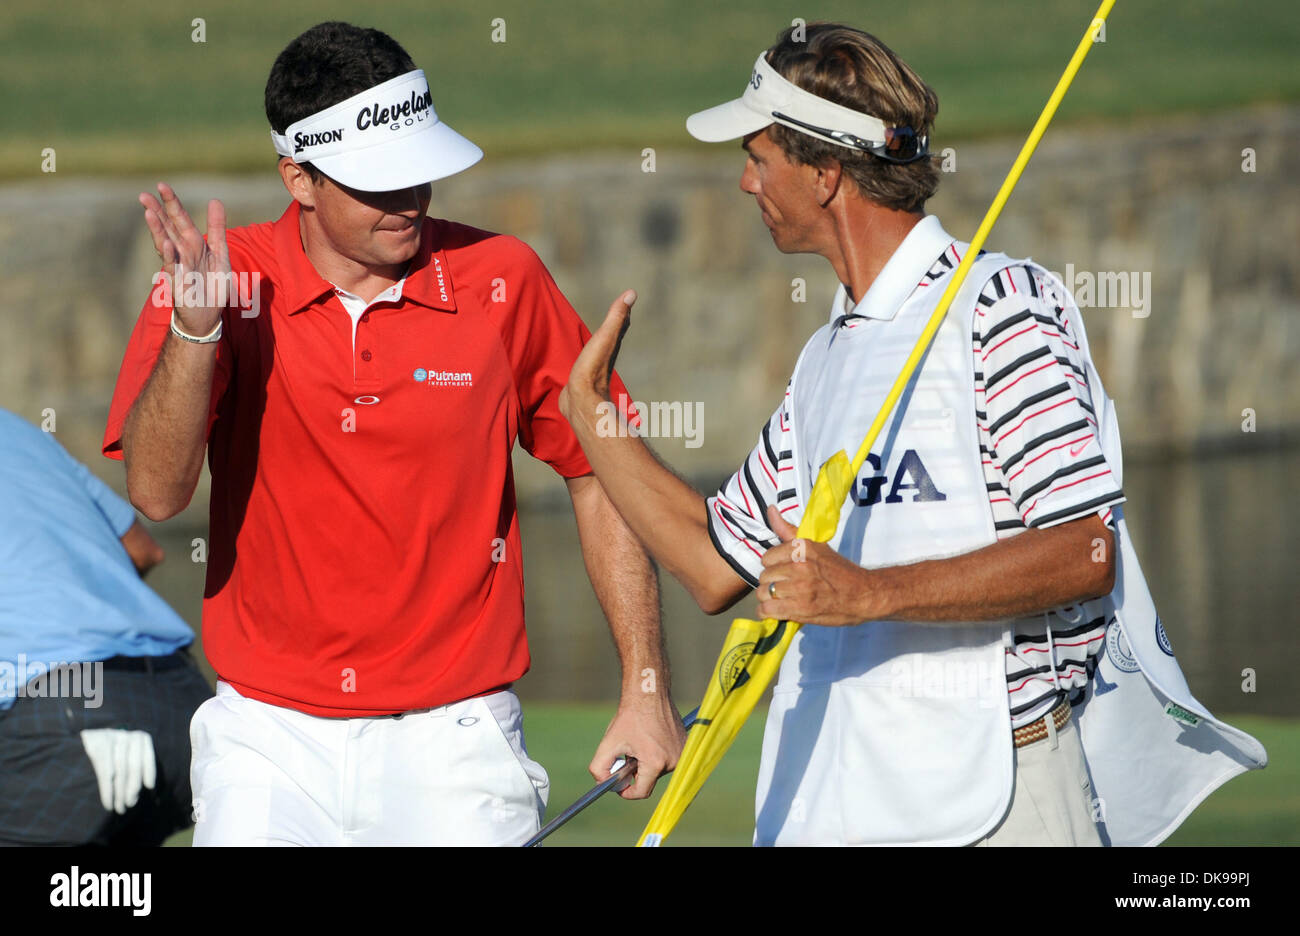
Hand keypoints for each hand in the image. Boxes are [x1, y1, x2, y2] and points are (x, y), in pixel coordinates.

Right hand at [80, 728, 156, 813]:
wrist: (70, 742)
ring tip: (120, 809)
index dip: (150, 772)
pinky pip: (106, 774)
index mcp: (137, 737)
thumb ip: (134, 766)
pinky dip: (108, 792)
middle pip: (133, 766)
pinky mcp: (96, 745)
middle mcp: (126, 735)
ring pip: (120, 772)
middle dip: (133, 789)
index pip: (147, 757)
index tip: (149, 786)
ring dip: (120, 794)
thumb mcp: (123, 754)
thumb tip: (143, 791)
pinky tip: (108, 804)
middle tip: (130, 805)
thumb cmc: (103, 752)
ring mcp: (111, 738)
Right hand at [138, 182, 229, 336]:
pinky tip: (166, 243)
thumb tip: (215, 200)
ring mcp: (177, 266)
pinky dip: (169, 255)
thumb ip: (217, 228)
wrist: (208, 314)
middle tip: (144, 194)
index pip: (180, 219)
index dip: (171, 203)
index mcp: (192, 243)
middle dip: (157, 211)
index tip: (161, 185)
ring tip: (149, 212)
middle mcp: (181, 251)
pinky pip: (172, 267)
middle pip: (167, 228)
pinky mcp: (178, 282)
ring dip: (157, 229)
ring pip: (164, 244)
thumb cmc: (212, 284)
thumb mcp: (220, 253)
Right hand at [560, 289, 635, 428]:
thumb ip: (616, 316)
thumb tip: (632, 293)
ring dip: (601, 341)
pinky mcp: (581, 380)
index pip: (621, 325)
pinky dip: (586, 356)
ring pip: (600, 350)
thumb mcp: (605, 337)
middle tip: (618, 313)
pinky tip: (583, 361)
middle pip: (612, 337)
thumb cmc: (592, 368)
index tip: (626, 300)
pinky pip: (585, 362)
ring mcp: (594, 369)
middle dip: (615, 325)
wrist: (580, 402)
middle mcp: (606, 357)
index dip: (623, 312)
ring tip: (602, 336)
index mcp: (612, 345)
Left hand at [588, 692, 685, 799]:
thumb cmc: (630, 717)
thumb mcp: (609, 742)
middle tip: (628, 755)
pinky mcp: (686, 745)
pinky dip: (658, 754)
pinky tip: (651, 737)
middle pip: (650, 780)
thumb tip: (603, 784)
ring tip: (640, 743)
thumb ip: (599, 767)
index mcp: (655, 763)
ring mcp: (682, 753)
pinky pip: (668, 759)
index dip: (627, 792)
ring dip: (647, 762)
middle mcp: (673, 761)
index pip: (642, 792)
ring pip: (659, 769)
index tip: (619, 785)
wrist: (649, 693)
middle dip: (636, 772)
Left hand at [756, 505, 879, 625]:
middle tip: (784, 587)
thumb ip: (789, 531)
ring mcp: (799, 588)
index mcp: (802, 548)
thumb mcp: (817, 546)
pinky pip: (767, 610)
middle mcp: (799, 566)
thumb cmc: (839, 571)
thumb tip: (770, 509)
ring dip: (769, 599)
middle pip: (765, 576)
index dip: (774, 566)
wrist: (863, 595)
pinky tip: (777, 611)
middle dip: (771, 583)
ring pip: (763, 593)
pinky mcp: (800, 609)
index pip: (768, 558)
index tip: (783, 571)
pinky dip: (768, 612)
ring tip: (782, 599)